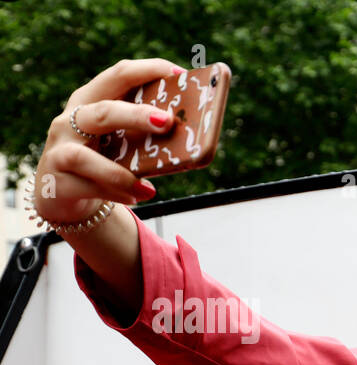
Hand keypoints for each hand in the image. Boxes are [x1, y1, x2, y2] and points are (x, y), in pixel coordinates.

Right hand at [33, 58, 185, 226]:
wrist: (63, 192)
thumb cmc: (102, 159)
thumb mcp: (120, 141)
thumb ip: (145, 134)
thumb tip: (195, 138)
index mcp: (90, 101)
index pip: (118, 76)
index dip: (148, 71)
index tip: (180, 75)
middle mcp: (70, 121)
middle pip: (102, 112)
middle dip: (136, 115)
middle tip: (167, 121)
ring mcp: (60, 151)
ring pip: (82, 157)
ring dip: (118, 173)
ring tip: (149, 187)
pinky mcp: (57, 182)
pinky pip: (87, 188)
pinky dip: (114, 193)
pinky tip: (138, 196)